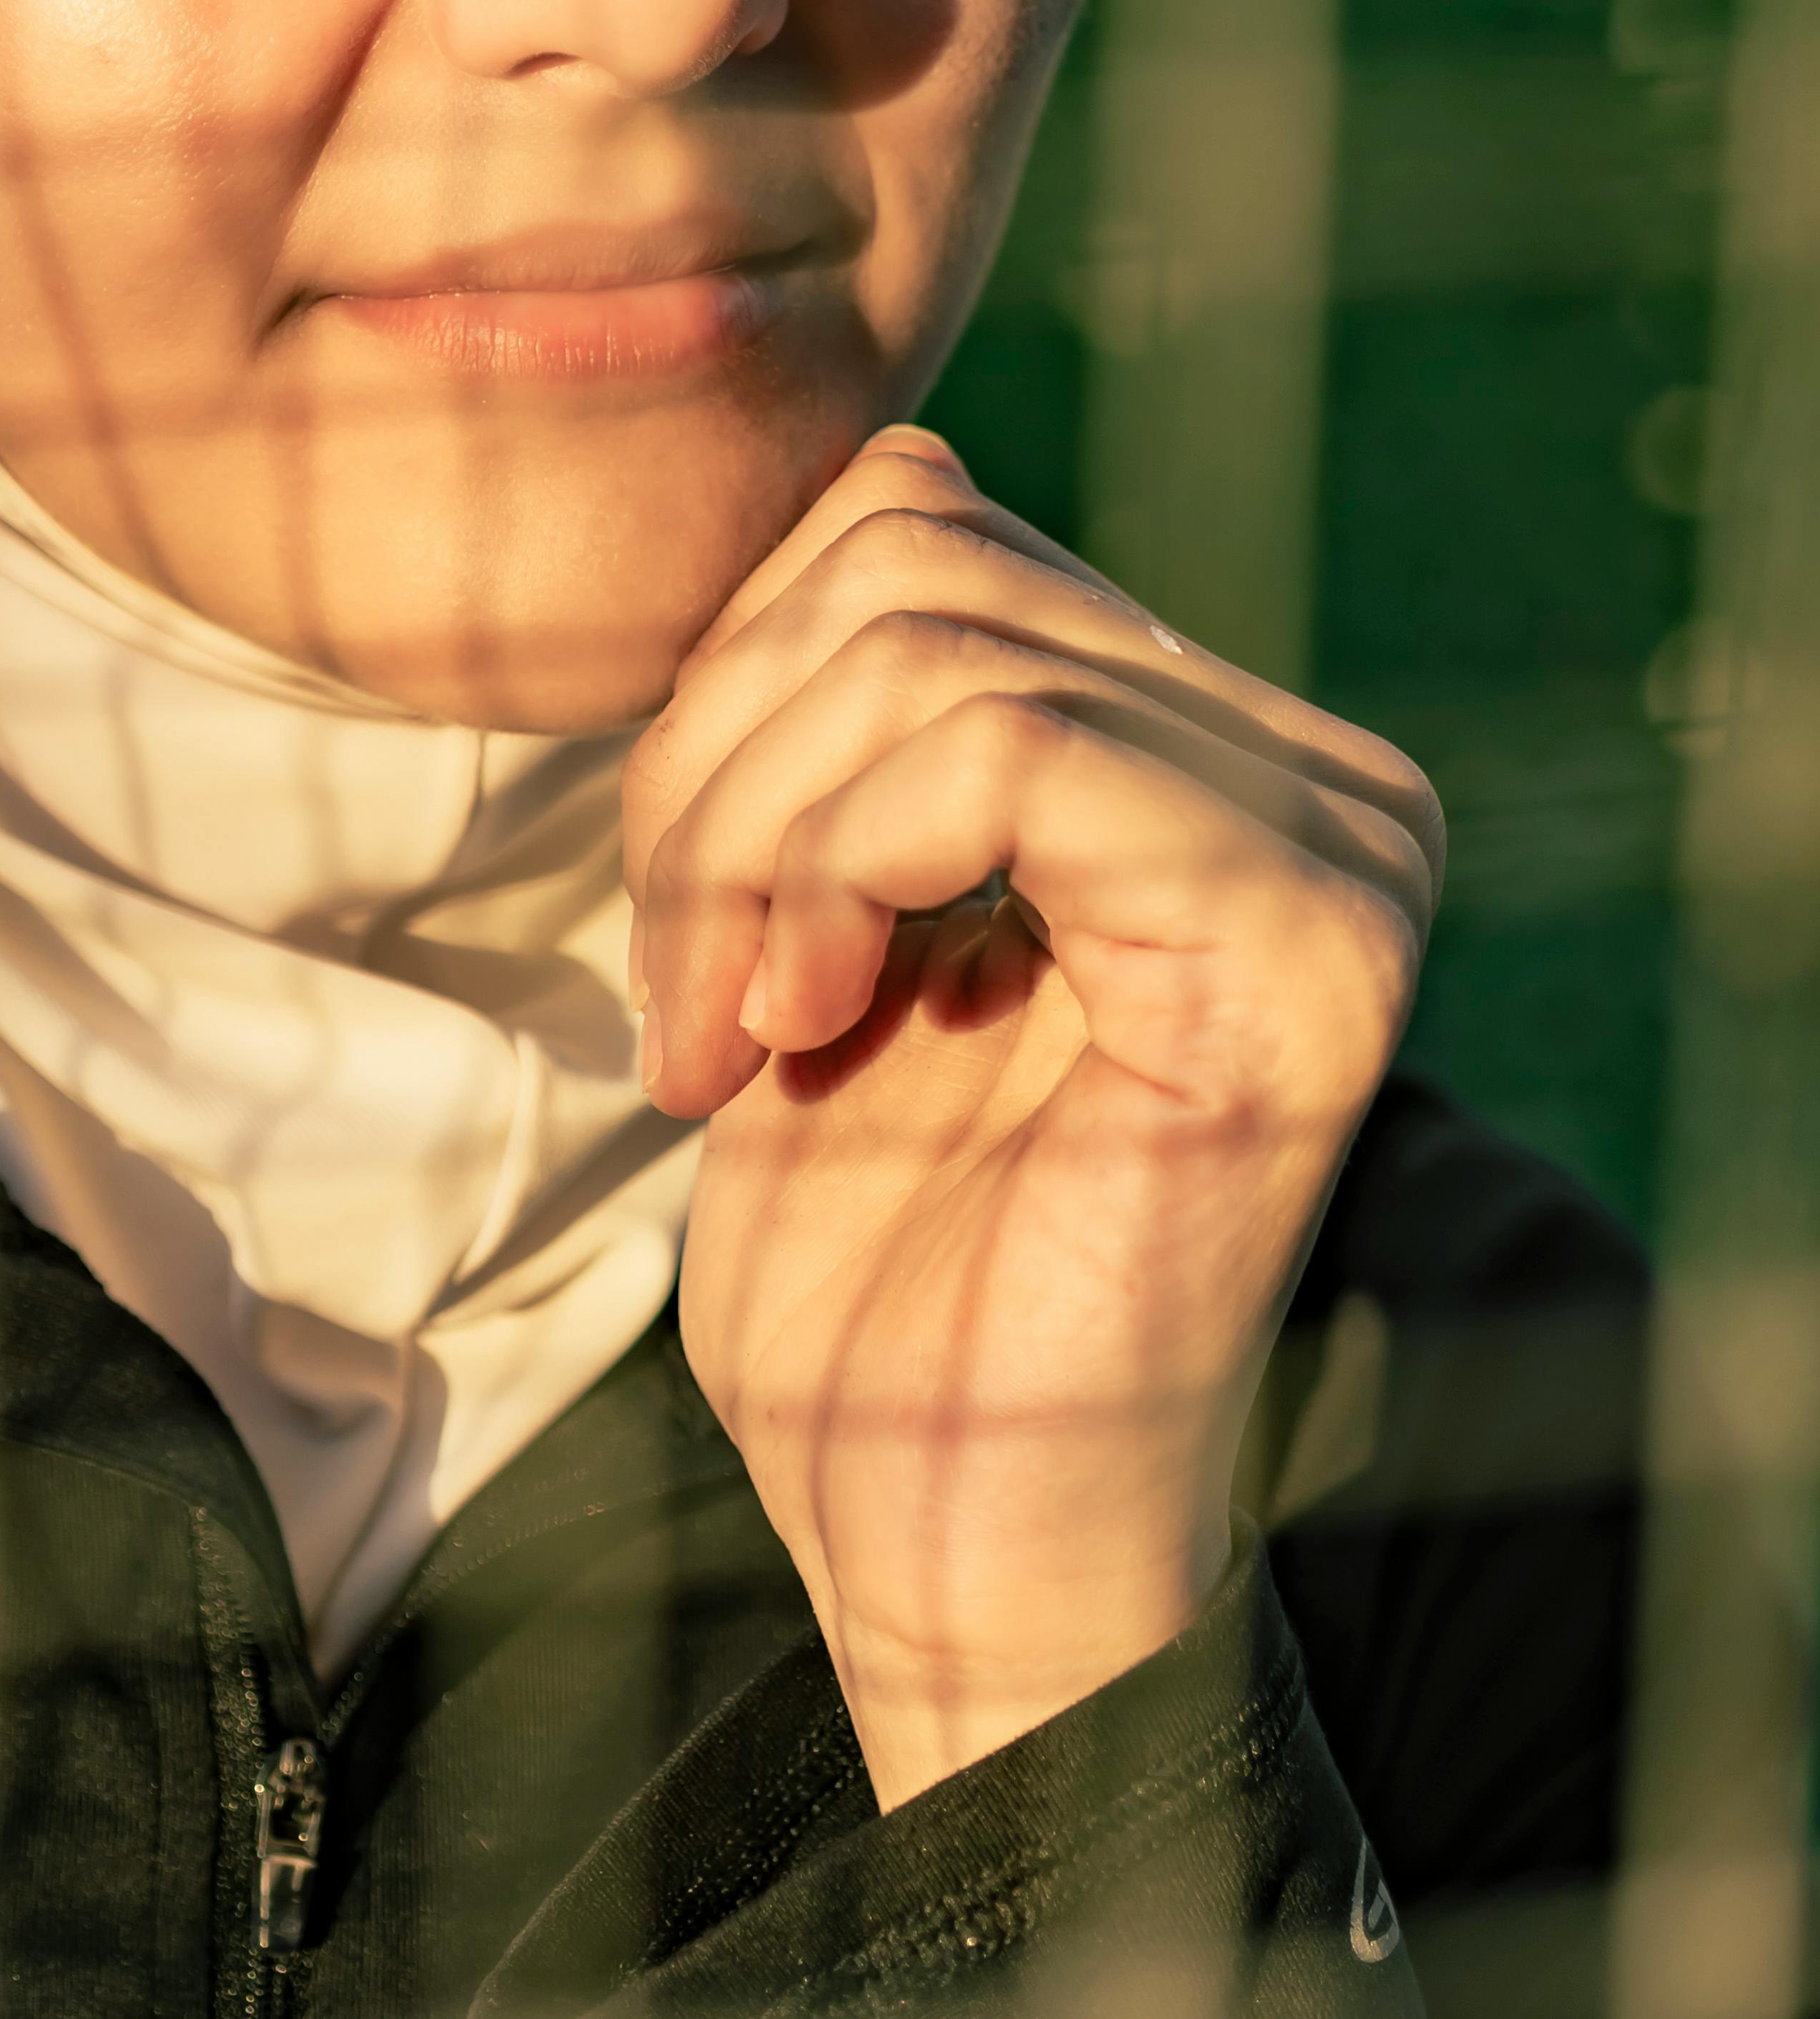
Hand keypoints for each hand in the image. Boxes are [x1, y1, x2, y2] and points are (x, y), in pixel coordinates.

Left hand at [628, 426, 1441, 1808]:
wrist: (949, 1536)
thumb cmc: (879, 1267)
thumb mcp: (832, 906)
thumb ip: (874, 702)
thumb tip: (870, 481)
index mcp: (1216, 749)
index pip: (917, 521)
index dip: (733, 682)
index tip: (685, 916)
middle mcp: (1322, 776)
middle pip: (912, 551)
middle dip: (717, 758)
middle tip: (683, 988)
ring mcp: (1335, 854)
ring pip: (930, 635)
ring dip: (744, 828)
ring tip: (731, 1023)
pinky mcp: (1305, 955)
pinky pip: (1009, 747)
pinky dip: (830, 865)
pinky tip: (803, 1028)